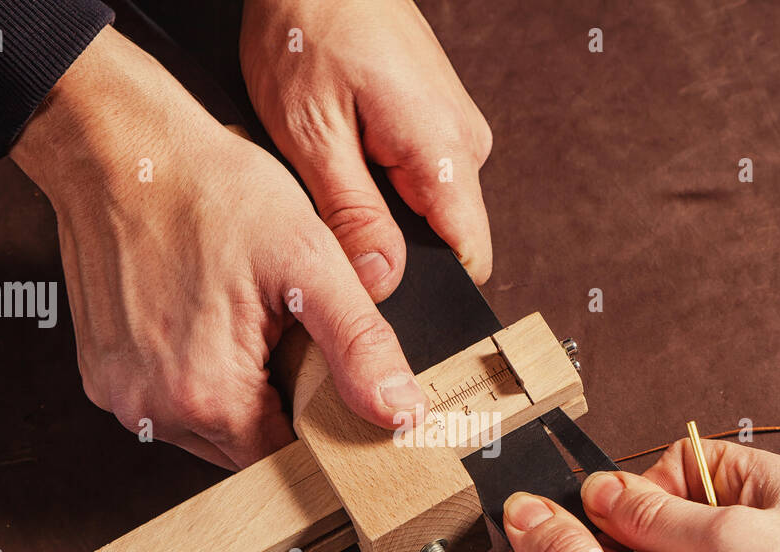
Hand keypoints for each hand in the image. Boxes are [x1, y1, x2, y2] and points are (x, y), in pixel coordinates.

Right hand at [11, 26, 425, 467]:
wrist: (118, 147)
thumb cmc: (207, 191)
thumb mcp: (308, 261)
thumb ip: (359, 344)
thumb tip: (400, 409)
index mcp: (208, 395)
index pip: (285, 455)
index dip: (315, 423)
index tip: (323, 379)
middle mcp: (153, 409)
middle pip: (242, 446)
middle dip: (273, 403)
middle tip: (280, 331)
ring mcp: (119, 394)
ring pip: (203, 427)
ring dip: (232, 391)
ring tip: (239, 320)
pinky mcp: (100, 374)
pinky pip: (163, 400)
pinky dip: (192, 374)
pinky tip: (203, 320)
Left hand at [240, 0, 492, 299]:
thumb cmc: (307, 30)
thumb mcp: (312, 135)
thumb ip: (352, 216)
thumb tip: (382, 283)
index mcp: (444, 149)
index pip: (471, 257)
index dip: (430, 289)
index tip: (381, 294)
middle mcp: (465, 144)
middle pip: (445, 240)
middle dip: (393, 249)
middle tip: (332, 214)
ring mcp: (454, 132)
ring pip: (428, 211)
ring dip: (381, 211)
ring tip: (333, 170)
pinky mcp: (436, 123)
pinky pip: (419, 180)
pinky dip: (381, 184)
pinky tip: (346, 153)